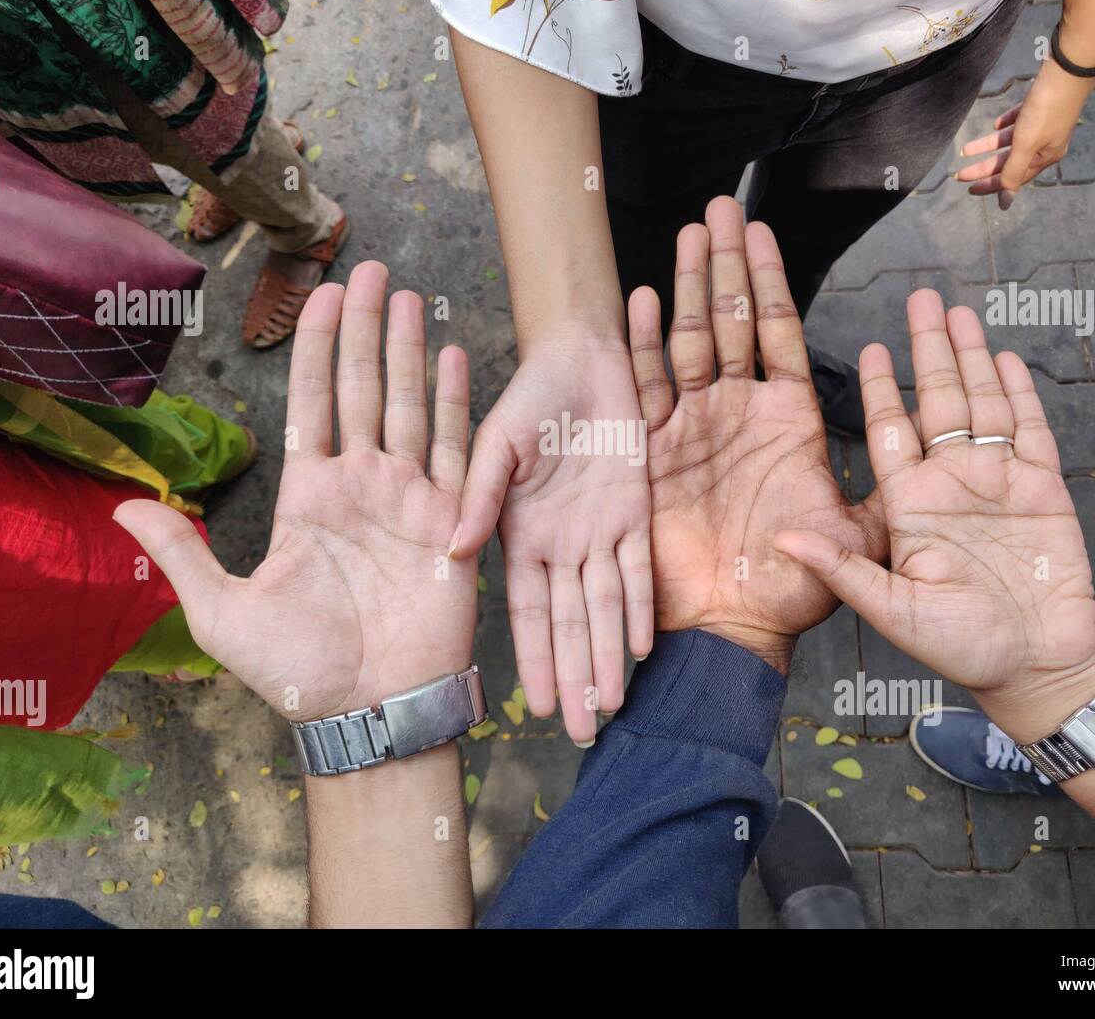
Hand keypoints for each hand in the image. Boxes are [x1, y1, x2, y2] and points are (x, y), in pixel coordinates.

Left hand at [114, 262, 476, 721]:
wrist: (370, 712)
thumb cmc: (299, 670)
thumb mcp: (223, 615)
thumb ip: (181, 555)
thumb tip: (124, 506)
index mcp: (310, 498)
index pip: (313, 405)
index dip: (318, 349)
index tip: (319, 294)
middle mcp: (362, 486)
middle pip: (363, 389)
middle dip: (365, 328)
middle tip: (368, 269)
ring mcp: (409, 500)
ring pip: (409, 407)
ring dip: (409, 351)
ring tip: (408, 295)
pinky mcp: (452, 522)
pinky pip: (457, 452)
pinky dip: (457, 405)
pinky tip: (455, 358)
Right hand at [450, 337, 652, 743]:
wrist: (580, 362)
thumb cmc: (529, 399)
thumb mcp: (494, 443)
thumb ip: (479, 497)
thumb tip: (453, 552)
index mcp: (520, 536)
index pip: (529, 613)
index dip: (535, 660)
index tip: (537, 708)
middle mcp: (561, 546)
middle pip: (571, 624)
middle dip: (576, 676)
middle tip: (584, 732)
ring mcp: (600, 533)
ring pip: (605, 608)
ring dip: (609, 655)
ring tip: (613, 707)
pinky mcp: (636, 513)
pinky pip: (639, 569)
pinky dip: (640, 608)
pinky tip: (641, 650)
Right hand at [626, 197, 884, 671]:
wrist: (728, 628)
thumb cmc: (789, 591)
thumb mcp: (857, 539)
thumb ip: (886, 499)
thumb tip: (932, 459)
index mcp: (785, 420)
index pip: (779, 333)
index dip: (769, 283)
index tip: (765, 234)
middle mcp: (737, 413)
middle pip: (730, 320)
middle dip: (726, 263)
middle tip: (721, 207)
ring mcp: (692, 427)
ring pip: (688, 341)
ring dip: (688, 287)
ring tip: (688, 233)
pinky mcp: (654, 452)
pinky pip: (646, 388)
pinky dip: (642, 344)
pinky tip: (643, 298)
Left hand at [775, 290, 1094, 740]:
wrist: (1034, 666)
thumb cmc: (960, 647)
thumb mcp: (892, 608)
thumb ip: (841, 568)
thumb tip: (783, 537)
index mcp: (909, 505)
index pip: (890, 431)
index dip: (880, 389)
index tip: (868, 348)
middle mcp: (948, 483)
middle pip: (935, 401)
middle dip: (927, 350)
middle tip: (919, 299)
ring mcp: (996, 481)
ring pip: (981, 403)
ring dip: (971, 358)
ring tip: (957, 313)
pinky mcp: (1042, 488)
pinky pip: (1029, 428)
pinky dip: (1020, 392)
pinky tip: (1005, 357)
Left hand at [957, 58, 1094, 209]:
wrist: (1069, 66)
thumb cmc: (1047, 107)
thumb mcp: (1027, 143)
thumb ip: (1013, 172)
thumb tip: (1005, 203)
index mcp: (1045, 157)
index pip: (1013, 178)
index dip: (991, 185)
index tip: (968, 189)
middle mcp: (1046, 144)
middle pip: (1009, 162)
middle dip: (984, 168)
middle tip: (959, 175)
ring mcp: (1043, 124)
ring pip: (1010, 141)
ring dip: (988, 146)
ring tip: (965, 150)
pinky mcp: (1039, 105)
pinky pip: (1018, 121)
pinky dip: (1005, 125)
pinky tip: (994, 125)